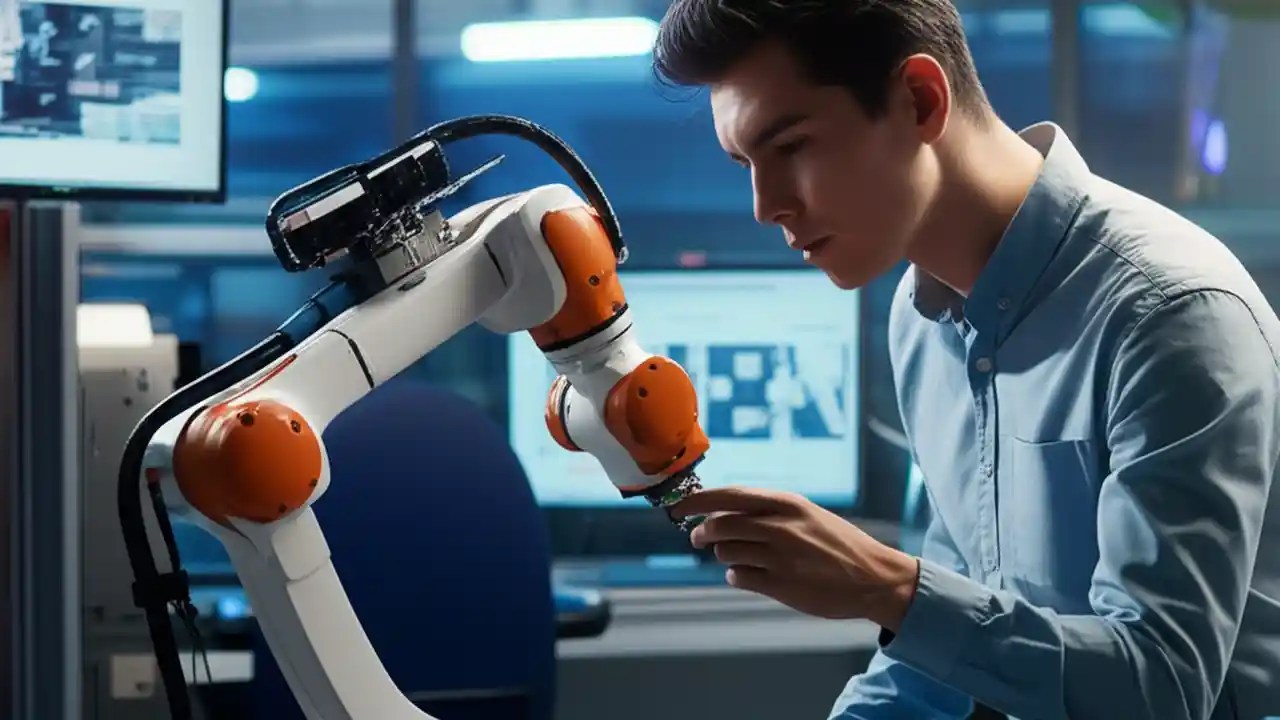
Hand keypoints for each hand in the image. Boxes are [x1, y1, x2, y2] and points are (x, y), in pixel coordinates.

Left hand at [672, 487, 919, 630]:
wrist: (873, 576)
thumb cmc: (837, 543)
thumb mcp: (805, 514)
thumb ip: (767, 512)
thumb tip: (721, 512)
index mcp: (787, 503)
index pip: (729, 496)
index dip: (699, 501)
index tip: (679, 506)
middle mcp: (781, 526)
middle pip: (719, 525)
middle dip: (701, 532)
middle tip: (697, 537)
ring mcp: (780, 557)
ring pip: (725, 552)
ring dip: (724, 555)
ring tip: (740, 557)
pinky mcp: (780, 586)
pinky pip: (739, 576)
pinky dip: (736, 575)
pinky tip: (746, 574)